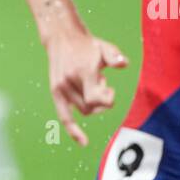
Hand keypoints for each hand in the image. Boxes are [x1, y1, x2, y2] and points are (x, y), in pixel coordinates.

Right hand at [47, 30, 127, 146]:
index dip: (107, 100)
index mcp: (83, 71)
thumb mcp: (104, 47)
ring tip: (93, 87)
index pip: (95, 98)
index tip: (110, 90)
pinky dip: (73, 130)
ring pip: (82, 111)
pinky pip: (64, 116)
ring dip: (92, 105)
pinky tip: (83, 142)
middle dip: (101, 101)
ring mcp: (61, 88)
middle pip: (90, 107)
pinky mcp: (55, 92)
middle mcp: (70, 81)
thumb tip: (123, 64)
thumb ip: (115, 56)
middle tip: (104, 85)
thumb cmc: (87, 44)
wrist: (62, 38)